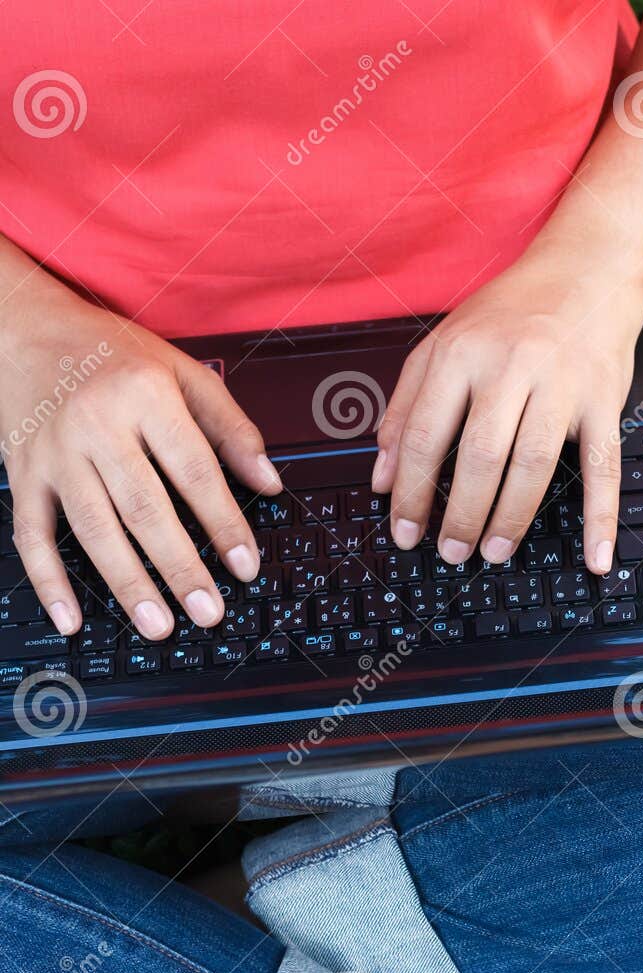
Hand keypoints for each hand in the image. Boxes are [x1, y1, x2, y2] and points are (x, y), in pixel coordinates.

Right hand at [0, 284, 279, 639]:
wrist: (24, 330)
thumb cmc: (111, 352)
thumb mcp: (183, 371)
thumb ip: (231, 427)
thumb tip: (270, 482)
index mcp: (144, 396)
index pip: (194, 471)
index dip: (224, 523)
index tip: (245, 565)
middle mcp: (96, 425)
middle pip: (144, 509)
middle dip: (180, 567)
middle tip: (209, 611)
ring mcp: (54, 454)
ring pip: (93, 529)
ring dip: (127, 583)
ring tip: (159, 624)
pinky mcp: (22, 474)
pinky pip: (32, 535)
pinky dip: (50, 581)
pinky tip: (72, 617)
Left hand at [371, 253, 642, 575]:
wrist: (588, 270)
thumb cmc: (513, 311)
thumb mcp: (445, 343)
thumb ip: (405, 407)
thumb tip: (382, 477)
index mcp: (461, 352)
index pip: (427, 434)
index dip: (412, 492)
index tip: (404, 532)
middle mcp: (510, 365)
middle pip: (480, 456)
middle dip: (462, 516)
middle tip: (451, 553)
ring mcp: (561, 383)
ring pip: (534, 464)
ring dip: (512, 518)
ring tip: (494, 552)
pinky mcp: (604, 399)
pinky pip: (604, 467)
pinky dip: (602, 518)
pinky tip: (597, 557)